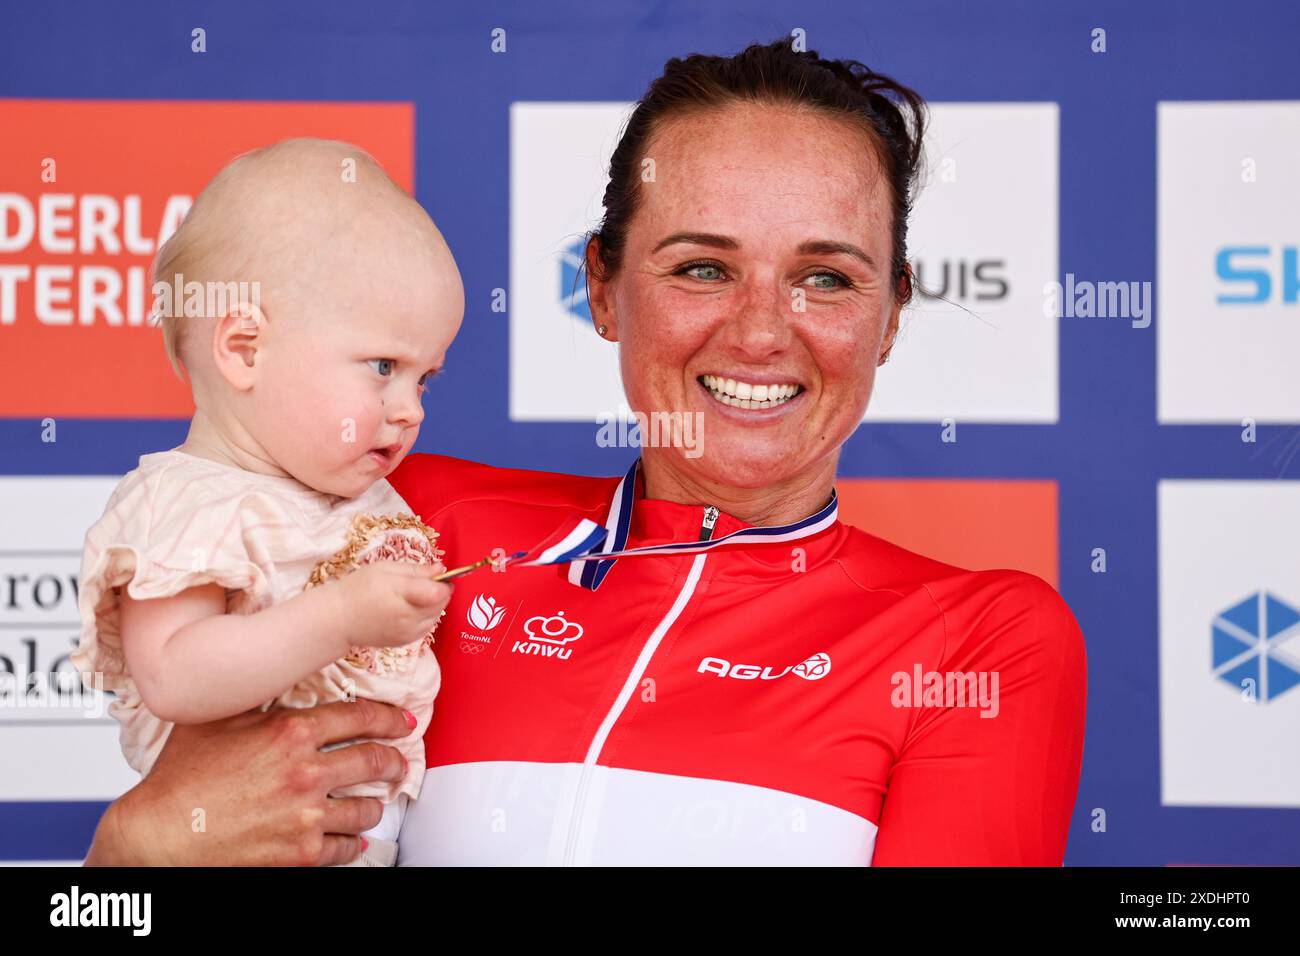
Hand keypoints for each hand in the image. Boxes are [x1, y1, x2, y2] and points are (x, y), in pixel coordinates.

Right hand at [84, 699, 414, 865]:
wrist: (158, 837)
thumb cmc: (178, 782)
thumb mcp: (217, 721)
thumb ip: (256, 699)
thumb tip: (276, 677)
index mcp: (289, 733)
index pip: (359, 717)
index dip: (388, 718)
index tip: (400, 722)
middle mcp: (305, 773)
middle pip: (373, 760)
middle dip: (393, 760)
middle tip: (397, 761)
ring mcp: (306, 816)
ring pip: (367, 806)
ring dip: (374, 802)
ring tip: (374, 800)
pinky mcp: (302, 854)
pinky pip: (348, 847)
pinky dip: (354, 841)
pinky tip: (352, 836)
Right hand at [338, 560, 452, 648]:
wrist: (339, 619)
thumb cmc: (359, 588)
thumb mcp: (386, 569)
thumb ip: (416, 570)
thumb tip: (441, 569)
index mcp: (402, 596)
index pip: (439, 593)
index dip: (443, 582)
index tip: (435, 575)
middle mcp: (409, 619)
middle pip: (441, 605)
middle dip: (439, 592)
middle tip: (423, 583)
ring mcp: (408, 634)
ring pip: (436, 616)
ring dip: (433, 605)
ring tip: (413, 596)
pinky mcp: (406, 642)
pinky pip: (427, 627)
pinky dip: (425, 617)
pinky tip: (410, 609)